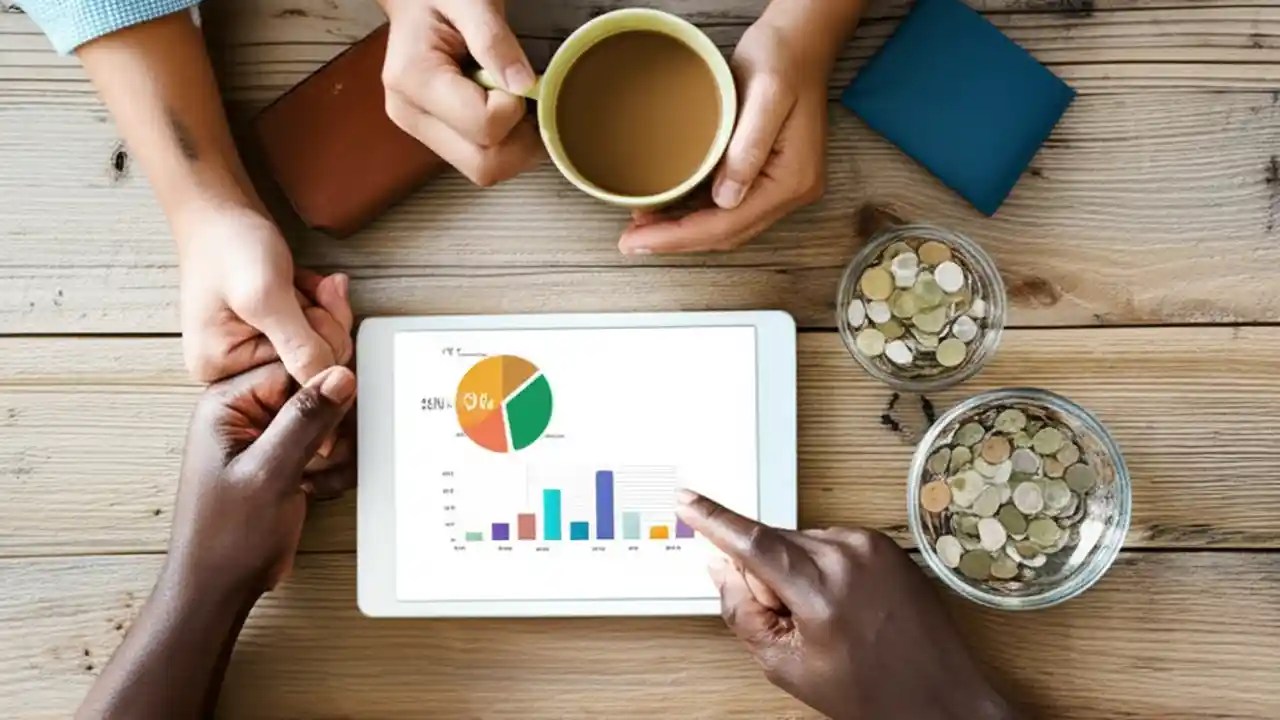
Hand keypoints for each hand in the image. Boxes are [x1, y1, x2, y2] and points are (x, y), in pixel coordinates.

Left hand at [168, 363, 356, 597]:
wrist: (220, 586)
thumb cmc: (227, 538)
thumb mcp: (269, 473)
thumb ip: (305, 420)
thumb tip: (340, 375)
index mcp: (228, 404)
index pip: (294, 368)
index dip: (323, 395)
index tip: (332, 429)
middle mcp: (246, 414)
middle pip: (315, 393)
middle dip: (331, 431)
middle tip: (323, 461)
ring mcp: (266, 438)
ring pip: (327, 422)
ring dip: (335, 453)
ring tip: (315, 479)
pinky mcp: (283, 459)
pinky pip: (325, 446)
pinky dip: (331, 469)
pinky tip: (316, 488)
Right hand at [176, 205, 353, 383]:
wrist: (220, 207)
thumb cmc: (229, 244)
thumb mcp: (266, 296)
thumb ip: (298, 345)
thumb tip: (329, 382)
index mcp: (220, 367)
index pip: (295, 379)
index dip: (320, 345)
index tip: (313, 309)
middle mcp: (233, 365)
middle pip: (312, 364)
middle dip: (325, 323)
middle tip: (315, 291)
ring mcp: (251, 348)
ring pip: (320, 346)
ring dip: (325, 309)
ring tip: (304, 282)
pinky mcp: (268, 330)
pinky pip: (313, 330)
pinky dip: (319, 304)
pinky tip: (305, 284)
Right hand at [379, 0, 543, 185]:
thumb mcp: (470, 0)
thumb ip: (494, 40)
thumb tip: (524, 84)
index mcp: (413, 79)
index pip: (483, 127)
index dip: (515, 107)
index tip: (518, 77)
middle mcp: (411, 114)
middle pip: (484, 165)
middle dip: (521, 140)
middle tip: (529, 101)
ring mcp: (421, 129)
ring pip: (484, 170)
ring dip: (516, 145)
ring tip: (515, 102)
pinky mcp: (435, 136)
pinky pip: (481, 160)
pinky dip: (505, 144)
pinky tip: (505, 110)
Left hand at [617, 17, 828, 253]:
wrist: (798, 42)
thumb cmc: (783, 59)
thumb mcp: (766, 95)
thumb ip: (748, 148)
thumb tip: (724, 199)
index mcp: (791, 180)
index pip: (728, 225)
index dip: (679, 237)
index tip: (639, 240)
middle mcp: (790, 192)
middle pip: (726, 234)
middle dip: (676, 240)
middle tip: (630, 241)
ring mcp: (780, 186)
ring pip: (725, 226)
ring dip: (683, 231)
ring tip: (641, 228)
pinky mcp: (767, 176)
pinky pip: (728, 208)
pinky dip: (695, 214)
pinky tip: (668, 211)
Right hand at [676, 491, 1019, 719]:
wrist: (940, 698)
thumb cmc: (875, 692)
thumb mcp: (788, 667)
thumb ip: (743, 613)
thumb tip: (722, 570)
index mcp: (821, 589)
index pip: (752, 542)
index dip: (713, 519)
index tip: (688, 499)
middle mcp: (848, 555)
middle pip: (773, 543)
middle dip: (765, 575)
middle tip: (789, 620)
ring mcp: (871, 546)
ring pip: (799, 541)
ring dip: (795, 571)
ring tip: (826, 617)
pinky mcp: (884, 543)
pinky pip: (830, 543)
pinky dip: (822, 567)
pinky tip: (844, 604)